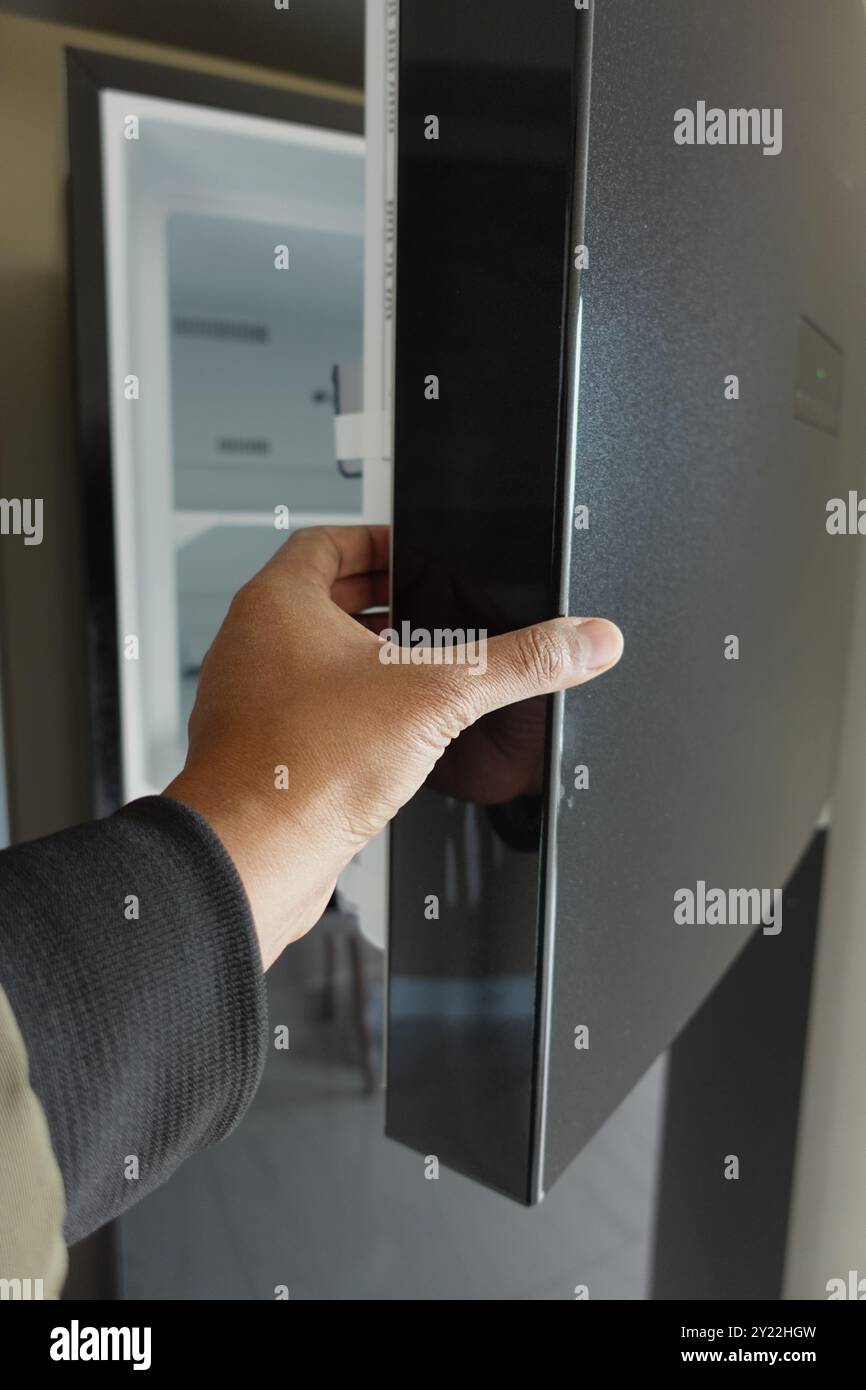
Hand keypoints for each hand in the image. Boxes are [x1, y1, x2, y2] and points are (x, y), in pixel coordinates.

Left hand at [165, 526, 622, 968]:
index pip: (329, 541)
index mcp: (278, 603)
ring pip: (315, 660)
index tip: (418, 554)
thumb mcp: (437, 696)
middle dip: (384, 604)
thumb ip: (517, 663)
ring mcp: (253, 700)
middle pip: (324, 600)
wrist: (254, 857)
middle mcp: (255, 645)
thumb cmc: (303, 768)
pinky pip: (310, 712)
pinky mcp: (264, 752)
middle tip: (431, 611)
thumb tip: (584, 640)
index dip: (381, 541)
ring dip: (368, 660)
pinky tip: (393, 735)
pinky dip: (351, 712)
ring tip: (421, 670)